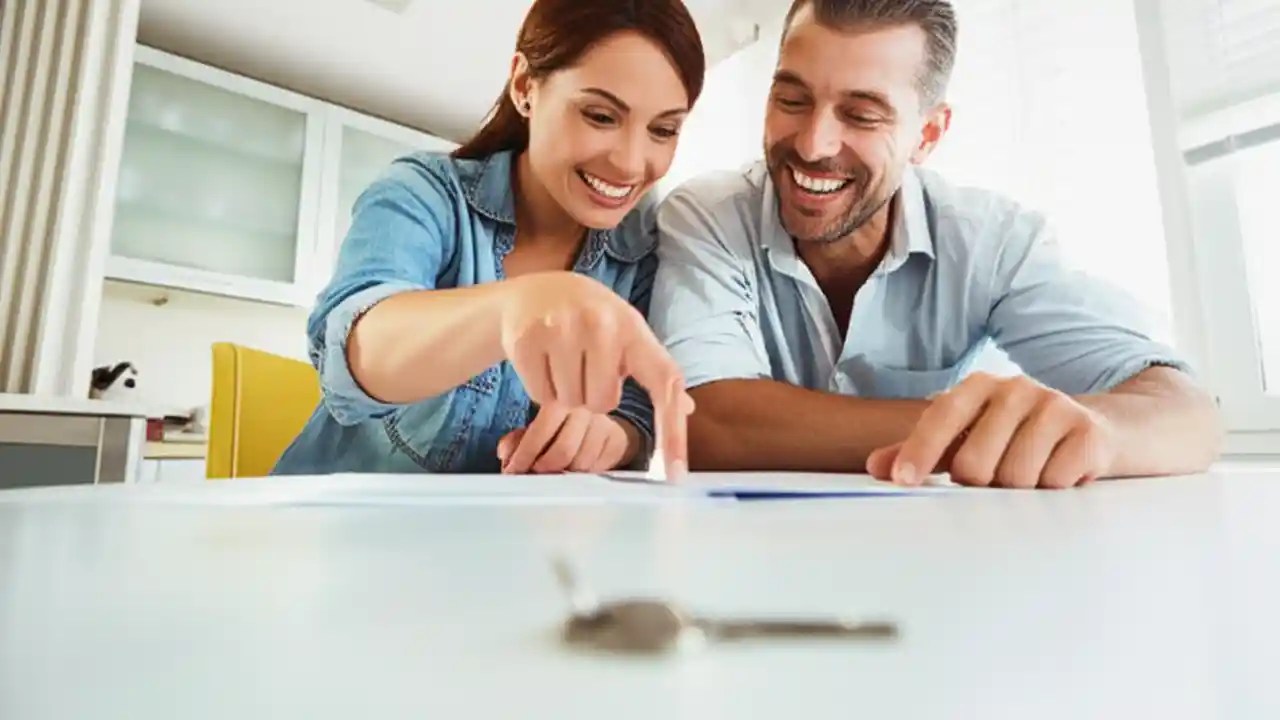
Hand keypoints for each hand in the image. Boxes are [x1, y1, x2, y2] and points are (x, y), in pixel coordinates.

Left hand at [497, 406, 636, 473]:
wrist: (604, 421)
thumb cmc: (565, 425)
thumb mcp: (536, 426)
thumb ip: (517, 439)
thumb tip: (505, 455)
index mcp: (560, 399)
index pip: (540, 431)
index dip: (524, 456)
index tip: (512, 471)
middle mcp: (584, 409)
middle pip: (562, 453)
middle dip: (543, 469)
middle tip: (534, 474)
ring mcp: (604, 424)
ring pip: (580, 465)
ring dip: (564, 474)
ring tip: (556, 471)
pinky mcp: (616, 440)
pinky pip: (596, 468)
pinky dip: (582, 475)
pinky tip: (575, 468)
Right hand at [502, 272, 691, 479]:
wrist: (536, 292)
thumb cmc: (590, 321)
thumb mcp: (627, 335)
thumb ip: (654, 371)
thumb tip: (686, 406)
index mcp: (632, 327)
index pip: (664, 382)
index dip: (672, 429)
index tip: (674, 472)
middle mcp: (600, 324)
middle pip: (603, 403)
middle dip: (593, 395)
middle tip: (585, 367)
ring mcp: (561, 329)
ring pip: (571, 404)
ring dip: (567, 394)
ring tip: (564, 362)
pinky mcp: (527, 339)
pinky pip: (541, 397)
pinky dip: (542, 389)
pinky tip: (544, 361)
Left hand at [866, 373, 1117, 488]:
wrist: (1091, 429)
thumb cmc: (1016, 438)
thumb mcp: (968, 439)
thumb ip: (920, 451)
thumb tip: (877, 467)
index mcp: (978, 387)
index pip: (942, 416)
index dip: (920, 450)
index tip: (904, 480)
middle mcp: (1016, 388)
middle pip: (976, 462)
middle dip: (980, 484)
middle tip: (994, 479)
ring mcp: (1055, 406)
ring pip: (1016, 478)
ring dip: (1019, 491)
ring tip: (1029, 475)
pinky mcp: (1088, 431)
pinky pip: (1055, 481)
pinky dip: (1053, 488)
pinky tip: (1058, 472)